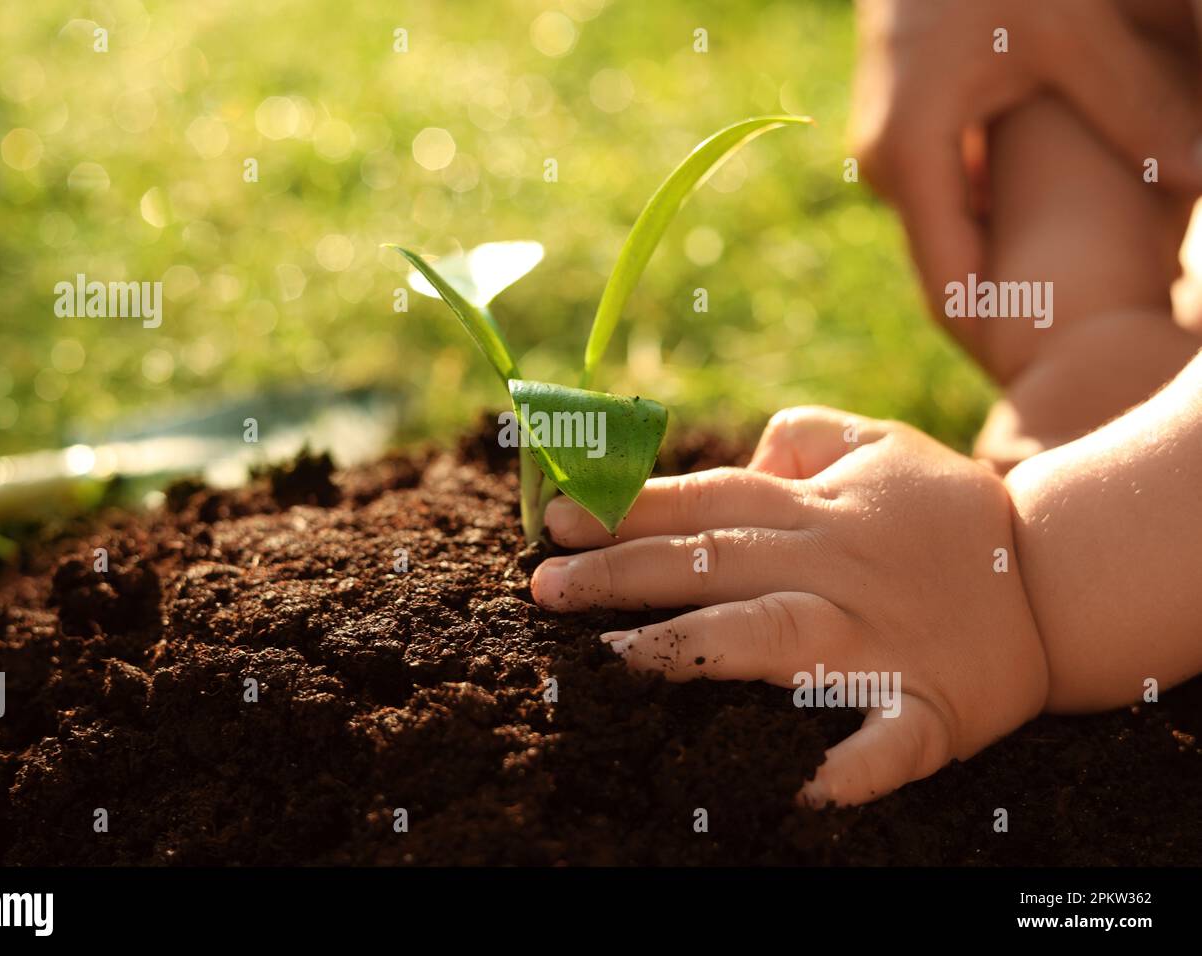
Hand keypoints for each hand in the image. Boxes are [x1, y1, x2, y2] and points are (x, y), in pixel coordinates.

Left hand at [531, 407, 1048, 805]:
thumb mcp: (881, 443)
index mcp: (817, 510)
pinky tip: (806, 792)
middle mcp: (833, 569)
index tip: (556, 520)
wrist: (1062, 576)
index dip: (627, 508)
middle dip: (624, 574)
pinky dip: (853, 765)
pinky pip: (887, 739)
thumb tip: (743, 452)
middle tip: (544, 586)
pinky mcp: (923, 704)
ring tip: (621, 660)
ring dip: (697, 649)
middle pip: (714, 564)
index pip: (705, 501)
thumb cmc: (951, 510)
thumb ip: (804, 435)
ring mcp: (876, 639)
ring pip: (773, 636)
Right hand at [852, 0, 1201, 357]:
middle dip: (1006, 314)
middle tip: (1058, 358)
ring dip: (1005, 266)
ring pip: (954, 233)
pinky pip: (953, 197)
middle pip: (952, 268)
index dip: (995, 342)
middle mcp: (890, 168)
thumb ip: (1140, 108)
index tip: (1038, 382)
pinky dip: (997, 220)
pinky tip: (1044, 229)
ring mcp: (893, 151)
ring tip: (1064, 305)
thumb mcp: (1072, 34)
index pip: (951, 286)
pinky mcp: (909, 132)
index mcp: (913, 157)